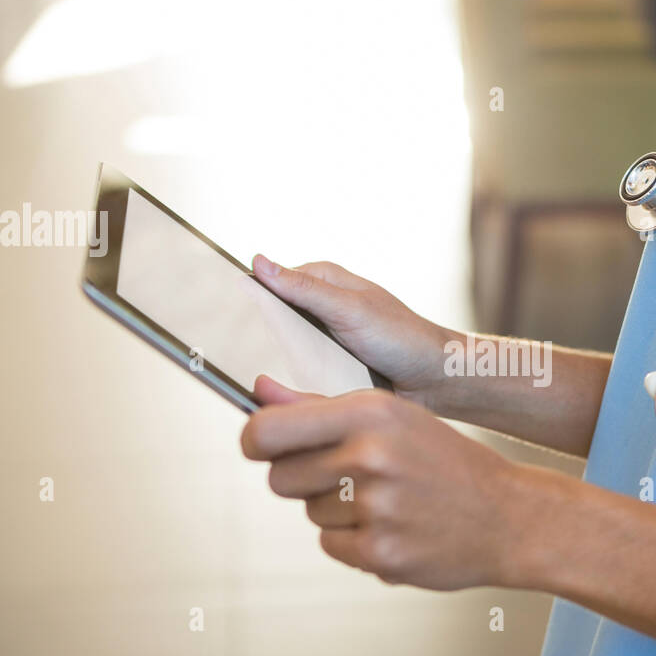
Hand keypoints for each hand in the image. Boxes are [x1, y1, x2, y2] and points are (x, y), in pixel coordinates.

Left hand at [241, 375, 536, 590]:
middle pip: (280, 477)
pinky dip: (354, 540)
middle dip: (302, 480)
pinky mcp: (380, 553)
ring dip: (336, 511)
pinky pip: (331, 545)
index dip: (254, 441)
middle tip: (348, 477)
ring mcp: (376, 507)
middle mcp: (370, 455)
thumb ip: (320, 407)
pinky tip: (394, 527)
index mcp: (371, 411)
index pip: (269, 429)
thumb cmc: (444, 461)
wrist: (511, 516)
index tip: (259, 447)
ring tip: (387, 501)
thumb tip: (258, 390)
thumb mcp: (393, 417)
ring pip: (310, 512)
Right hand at [251, 254, 454, 409]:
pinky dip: (294, 379)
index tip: (220, 315)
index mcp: (324, 279)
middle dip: (257, 335)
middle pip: (273, 317)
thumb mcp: (349, 309)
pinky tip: (284, 393)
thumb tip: (259, 263)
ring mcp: (326, 336)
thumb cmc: (400, 338)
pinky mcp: (331, 364)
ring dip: (275, 362)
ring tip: (256, 378)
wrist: (435, 380)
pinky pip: (301, 370)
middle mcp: (322, 305)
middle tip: (235, 355)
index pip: (271, 282)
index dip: (247, 298)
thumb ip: (305, 289)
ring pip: (283, 347)